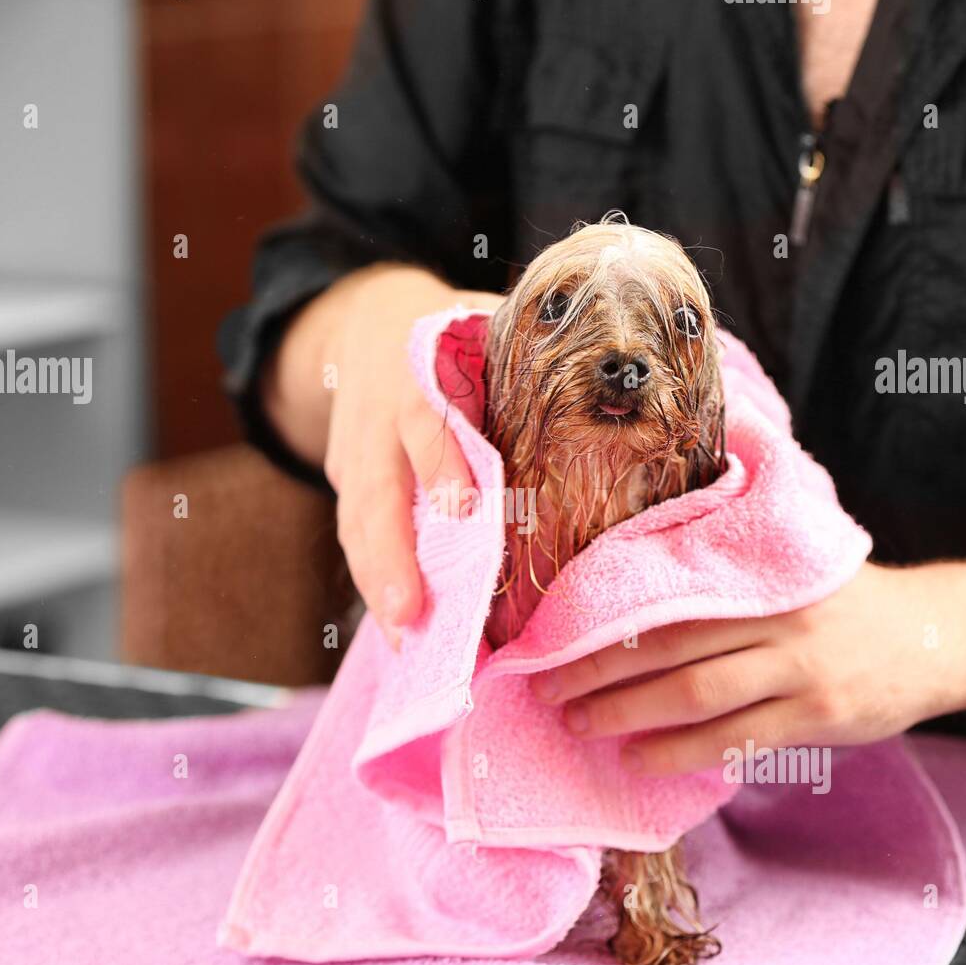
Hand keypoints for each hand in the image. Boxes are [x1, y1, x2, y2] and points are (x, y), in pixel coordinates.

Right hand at [266, 266, 502, 646]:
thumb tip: (619, 387)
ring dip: (378, 586)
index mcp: (417, 370)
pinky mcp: (346, 485)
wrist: (367, 323)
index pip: (424, 418)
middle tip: (412, 613)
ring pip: (358, 526)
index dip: (440, 462)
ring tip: (407, 643)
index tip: (462, 508)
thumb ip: (535, 353)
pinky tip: (400, 633)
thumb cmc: (455, 331)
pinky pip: (356, 539)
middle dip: (392, 555)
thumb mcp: (487, 321)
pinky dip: (375, 586)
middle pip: (377, 491)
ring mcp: (354, 456)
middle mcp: (377, 419)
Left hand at [530, 563, 965, 774]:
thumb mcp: (790, 566)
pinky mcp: (818, 715)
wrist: (940, 637)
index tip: (551, 636)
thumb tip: (633, 595)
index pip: (664, 595)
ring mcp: (799, 666)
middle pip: (668, 644)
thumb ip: (726, 575)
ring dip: (628, 712)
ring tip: (580, 725)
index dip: (604, 619)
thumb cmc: (845, 601)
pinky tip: (640, 759)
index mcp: (759, 572)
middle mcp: (775, 615)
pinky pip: (736, 739)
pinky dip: (681, 751)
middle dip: (599, 669)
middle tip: (547, 689)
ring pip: (696, 693)